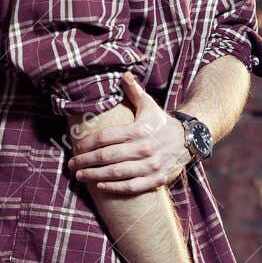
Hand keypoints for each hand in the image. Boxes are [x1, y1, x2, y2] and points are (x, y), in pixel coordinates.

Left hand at [67, 72, 189, 195]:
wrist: (190, 140)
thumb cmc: (162, 122)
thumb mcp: (149, 105)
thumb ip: (134, 91)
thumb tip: (123, 74)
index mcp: (139, 129)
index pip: (105, 138)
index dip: (87, 143)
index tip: (75, 147)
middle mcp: (145, 148)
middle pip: (107, 156)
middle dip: (86, 161)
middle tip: (71, 164)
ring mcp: (152, 165)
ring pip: (117, 173)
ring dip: (95, 175)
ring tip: (80, 176)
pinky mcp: (157, 179)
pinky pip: (132, 187)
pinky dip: (115, 188)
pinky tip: (100, 186)